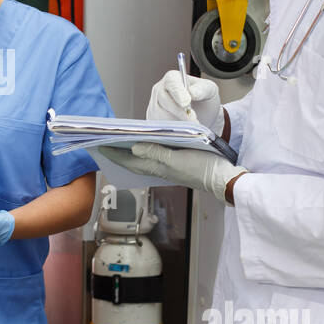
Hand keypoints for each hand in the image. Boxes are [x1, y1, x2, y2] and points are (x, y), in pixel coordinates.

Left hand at [101, 144, 245, 203]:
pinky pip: (153, 160)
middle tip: (104, 144)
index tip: (99, 145)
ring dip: (129, 154)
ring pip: (142, 161)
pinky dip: (144, 154)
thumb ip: (156, 152)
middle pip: (132, 161)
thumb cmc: (204, 168)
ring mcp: (167, 168)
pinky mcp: (176, 165)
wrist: (224, 180)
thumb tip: (134, 147)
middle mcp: (160, 169)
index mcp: (158, 166)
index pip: (129, 159)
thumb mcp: (178, 158)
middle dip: (117, 154)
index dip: (114, 153)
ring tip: (118, 146)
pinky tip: (142, 150)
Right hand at [147, 71, 221, 129]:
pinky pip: (159, 126)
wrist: (201, 113)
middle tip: (194, 119)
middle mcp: (160, 89)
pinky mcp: (153, 119)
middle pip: (164, 100)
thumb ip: (201, 89)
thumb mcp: (209, 90)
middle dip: (180, 112)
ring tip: (192, 125)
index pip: (171, 82)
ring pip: (160, 114)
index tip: (186, 102)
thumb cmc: (202, 98)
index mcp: (173, 78)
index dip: (178, 92)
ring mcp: (154, 105)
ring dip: (177, 122)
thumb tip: (192, 93)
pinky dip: (172, 129)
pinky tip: (183, 129)